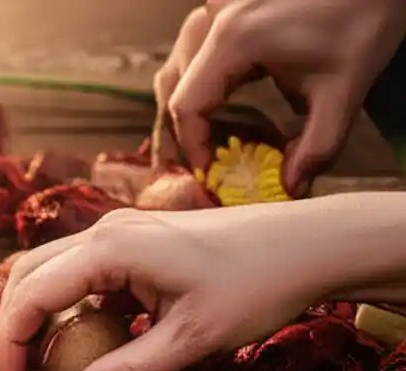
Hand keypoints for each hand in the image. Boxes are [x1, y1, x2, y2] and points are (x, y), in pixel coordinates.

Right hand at [0, 207, 325, 370]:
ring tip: (38, 363)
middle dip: (13, 326)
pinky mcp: (132, 241)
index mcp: (110, 248)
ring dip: (36, 315)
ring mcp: (117, 231)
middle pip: (27, 274)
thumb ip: (131, 370)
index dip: (10, 341)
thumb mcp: (194, 339)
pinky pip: (80, 273)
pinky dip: (68, 307)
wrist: (309, 244)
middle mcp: (104, 231)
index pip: (31, 294)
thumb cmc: (257, 286)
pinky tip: (83, 342)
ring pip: (50, 270)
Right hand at [154, 0, 405, 195]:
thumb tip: (291, 188)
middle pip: (172, 86)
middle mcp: (215, 20)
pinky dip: (197, 83)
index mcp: (233, 40)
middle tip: (206, 163)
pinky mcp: (227, 9)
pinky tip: (221, 104)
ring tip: (208, 139)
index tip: (212, 174)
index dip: (194, 147)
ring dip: (186, 106)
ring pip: (176, 66)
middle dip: (183, 131)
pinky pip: (193, 52)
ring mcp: (217, 10)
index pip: (187, 105)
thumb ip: (317, 147)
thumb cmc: (363, 21)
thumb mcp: (343, 92)